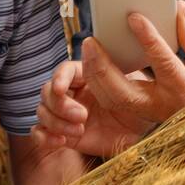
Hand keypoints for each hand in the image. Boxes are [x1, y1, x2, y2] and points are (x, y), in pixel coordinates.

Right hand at [30, 59, 154, 159]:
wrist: (144, 134)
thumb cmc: (142, 104)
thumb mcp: (131, 84)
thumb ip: (109, 67)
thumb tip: (90, 42)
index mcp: (86, 75)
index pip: (63, 70)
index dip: (59, 77)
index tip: (62, 89)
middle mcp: (72, 92)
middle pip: (47, 91)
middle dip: (60, 105)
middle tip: (83, 116)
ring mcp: (65, 114)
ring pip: (42, 110)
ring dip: (55, 121)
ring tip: (79, 130)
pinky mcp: (63, 134)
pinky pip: (40, 132)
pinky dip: (44, 137)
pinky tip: (60, 142)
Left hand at [83, 0, 184, 126]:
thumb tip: (178, 10)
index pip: (164, 63)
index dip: (148, 39)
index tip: (133, 18)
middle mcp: (163, 107)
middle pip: (123, 92)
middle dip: (102, 67)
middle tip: (91, 42)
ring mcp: (149, 114)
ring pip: (112, 100)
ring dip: (95, 76)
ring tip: (89, 49)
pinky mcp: (139, 115)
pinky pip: (112, 102)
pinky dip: (99, 84)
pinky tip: (93, 63)